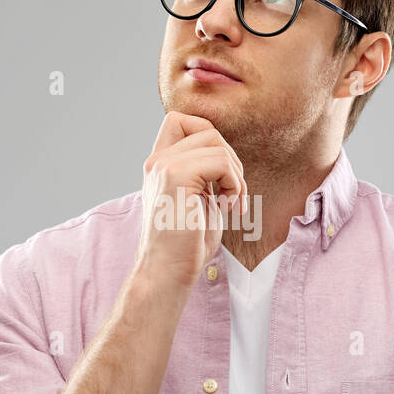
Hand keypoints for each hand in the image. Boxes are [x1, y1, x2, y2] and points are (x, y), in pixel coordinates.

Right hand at [134, 112, 247, 291]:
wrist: (167, 272)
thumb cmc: (186, 245)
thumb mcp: (197, 199)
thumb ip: (204, 172)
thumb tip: (227, 155)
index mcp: (160, 164)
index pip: (180, 120)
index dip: (207, 136)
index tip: (218, 174)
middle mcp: (157, 160)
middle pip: (207, 128)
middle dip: (230, 159)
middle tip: (232, 194)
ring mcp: (164, 165)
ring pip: (217, 143)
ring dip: (235, 175)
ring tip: (231, 204)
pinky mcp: (176, 175)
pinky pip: (221, 161)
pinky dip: (235, 184)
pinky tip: (227, 208)